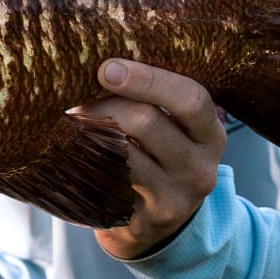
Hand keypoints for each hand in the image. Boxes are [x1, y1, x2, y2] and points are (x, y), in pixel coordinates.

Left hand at [75, 59, 224, 260]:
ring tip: (69, 119)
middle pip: (147, 122)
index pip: (191, 98)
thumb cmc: (158, 157)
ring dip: (87, 131)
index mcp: (211, 134)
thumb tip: (103, 53)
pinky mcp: (143, 221)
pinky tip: (69, 150)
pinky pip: (104, 182)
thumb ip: (156, 97)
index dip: (147, 79)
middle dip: (104, 102)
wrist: (158, 225)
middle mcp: (200, 168)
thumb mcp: (174, 129)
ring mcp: (174, 199)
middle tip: (75, 95)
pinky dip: (82, 161)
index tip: (106, 67)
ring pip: (121, 153)